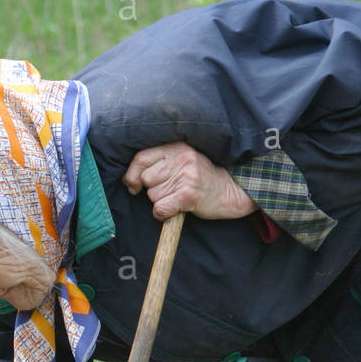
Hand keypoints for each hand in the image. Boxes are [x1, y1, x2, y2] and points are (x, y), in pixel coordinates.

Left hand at [122, 141, 256, 220]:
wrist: (230, 190)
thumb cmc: (203, 178)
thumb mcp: (184, 160)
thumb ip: (160, 162)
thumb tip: (130, 179)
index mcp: (177, 147)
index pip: (141, 158)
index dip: (132, 174)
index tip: (132, 184)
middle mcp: (181, 159)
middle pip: (146, 179)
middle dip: (152, 190)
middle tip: (168, 191)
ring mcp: (186, 177)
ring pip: (153, 195)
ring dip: (160, 202)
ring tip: (177, 197)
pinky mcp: (188, 195)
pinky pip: (161, 208)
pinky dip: (163, 214)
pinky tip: (174, 210)